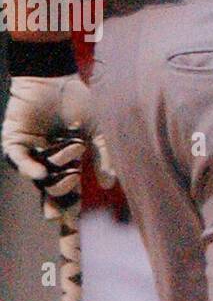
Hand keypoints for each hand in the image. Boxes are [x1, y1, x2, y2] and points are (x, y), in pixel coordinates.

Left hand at [2, 74, 114, 214]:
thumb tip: (110, 185)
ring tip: (66, 165)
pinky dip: (28, 168)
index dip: (69, 205)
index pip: (66, 188)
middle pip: (48, 189)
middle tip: (67, 196)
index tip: (73, 224)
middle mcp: (45, 160)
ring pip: (37, 177)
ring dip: (50, 177)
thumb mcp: (99, 129)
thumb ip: (105, 155)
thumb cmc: (78, 100)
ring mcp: (28, 152)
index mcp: (65, 159)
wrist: (55, 76)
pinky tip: (39, 172)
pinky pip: (18, 161)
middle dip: (58, 197)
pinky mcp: (13, 142)